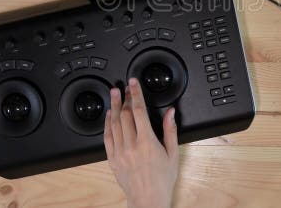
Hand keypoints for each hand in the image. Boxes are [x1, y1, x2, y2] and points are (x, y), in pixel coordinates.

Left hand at [103, 78, 178, 207]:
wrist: (148, 199)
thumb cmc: (162, 179)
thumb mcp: (173, 153)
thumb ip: (170, 130)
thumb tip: (171, 112)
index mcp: (147, 142)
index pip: (139, 111)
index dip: (135, 94)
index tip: (133, 83)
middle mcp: (131, 145)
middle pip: (124, 114)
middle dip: (124, 97)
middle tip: (125, 86)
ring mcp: (120, 152)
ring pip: (114, 123)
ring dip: (113, 106)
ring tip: (113, 93)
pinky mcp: (112, 159)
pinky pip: (107, 137)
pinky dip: (107, 123)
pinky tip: (108, 115)